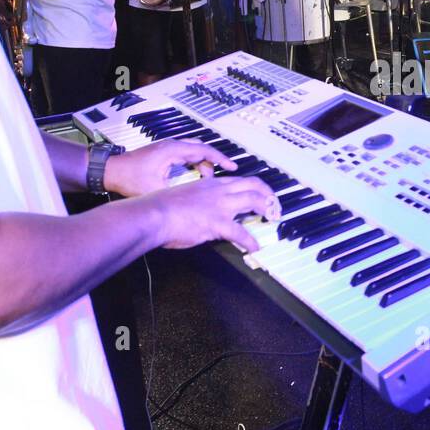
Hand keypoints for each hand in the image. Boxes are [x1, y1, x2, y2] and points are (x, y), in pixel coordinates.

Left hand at [103, 139, 239, 197]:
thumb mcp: (156, 189)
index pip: (204, 150)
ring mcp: (167, 148)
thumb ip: (177, 192)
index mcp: (173, 150)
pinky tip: (194, 178)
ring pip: (193, 152)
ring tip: (208, 181)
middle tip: (224, 176)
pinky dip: (193, 165)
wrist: (108, 171)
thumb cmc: (130, 179)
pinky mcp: (162, 154)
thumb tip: (195, 200)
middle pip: (201, 149)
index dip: (221, 159)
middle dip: (214, 162)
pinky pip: (185, 156)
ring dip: (203, 165)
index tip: (233, 167)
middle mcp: (172, 145)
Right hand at [151, 175, 279, 251]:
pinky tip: (255, 247)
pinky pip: (240, 233)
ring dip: (266, 210)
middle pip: (254, 186)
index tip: (263, 195)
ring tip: (272, 220)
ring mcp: (220, 206)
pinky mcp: (217, 223)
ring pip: (253, 201)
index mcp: (212, 184)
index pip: (241, 181)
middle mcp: (219, 191)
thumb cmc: (162, 207)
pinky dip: (250, 241)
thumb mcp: (186, 197)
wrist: (154, 213)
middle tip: (275, 207)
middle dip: (269, 195)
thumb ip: (201, 201)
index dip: (257, 188)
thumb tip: (207, 211)